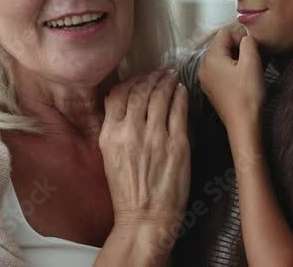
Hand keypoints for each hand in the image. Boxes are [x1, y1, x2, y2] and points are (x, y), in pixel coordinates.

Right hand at [99, 70, 189, 254]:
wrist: (146, 219)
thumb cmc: (128, 192)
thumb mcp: (110, 157)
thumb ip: (116, 131)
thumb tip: (126, 108)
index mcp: (110, 136)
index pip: (117, 95)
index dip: (130, 82)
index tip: (139, 79)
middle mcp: (130, 132)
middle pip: (140, 91)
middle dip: (151, 77)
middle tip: (159, 73)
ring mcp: (155, 137)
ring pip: (161, 96)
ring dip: (167, 81)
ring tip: (171, 76)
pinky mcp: (178, 144)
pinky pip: (179, 110)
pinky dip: (180, 96)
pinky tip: (182, 90)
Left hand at [197, 28, 265, 131]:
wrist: (244, 124)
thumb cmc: (247, 95)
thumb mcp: (252, 62)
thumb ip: (249, 42)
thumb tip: (247, 37)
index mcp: (210, 58)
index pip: (225, 33)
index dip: (241, 39)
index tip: (252, 52)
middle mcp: (203, 67)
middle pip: (222, 45)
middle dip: (239, 49)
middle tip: (252, 62)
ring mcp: (206, 79)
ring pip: (222, 58)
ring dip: (237, 60)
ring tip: (248, 73)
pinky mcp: (212, 89)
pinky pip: (221, 71)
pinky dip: (232, 71)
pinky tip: (242, 81)